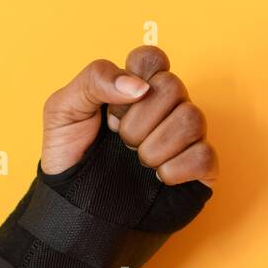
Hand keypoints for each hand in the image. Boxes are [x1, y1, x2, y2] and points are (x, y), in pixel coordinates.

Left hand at [40, 46, 219, 185]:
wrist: (75, 210)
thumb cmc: (70, 158)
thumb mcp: (63, 110)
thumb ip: (95, 80)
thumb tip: (139, 86)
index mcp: (133, 89)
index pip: (153, 58)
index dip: (136, 76)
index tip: (114, 107)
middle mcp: (163, 109)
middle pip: (174, 86)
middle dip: (139, 120)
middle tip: (122, 141)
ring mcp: (183, 138)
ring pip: (192, 119)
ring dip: (157, 145)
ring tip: (138, 162)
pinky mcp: (197, 170)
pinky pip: (205, 155)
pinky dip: (177, 168)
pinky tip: (159, 177)